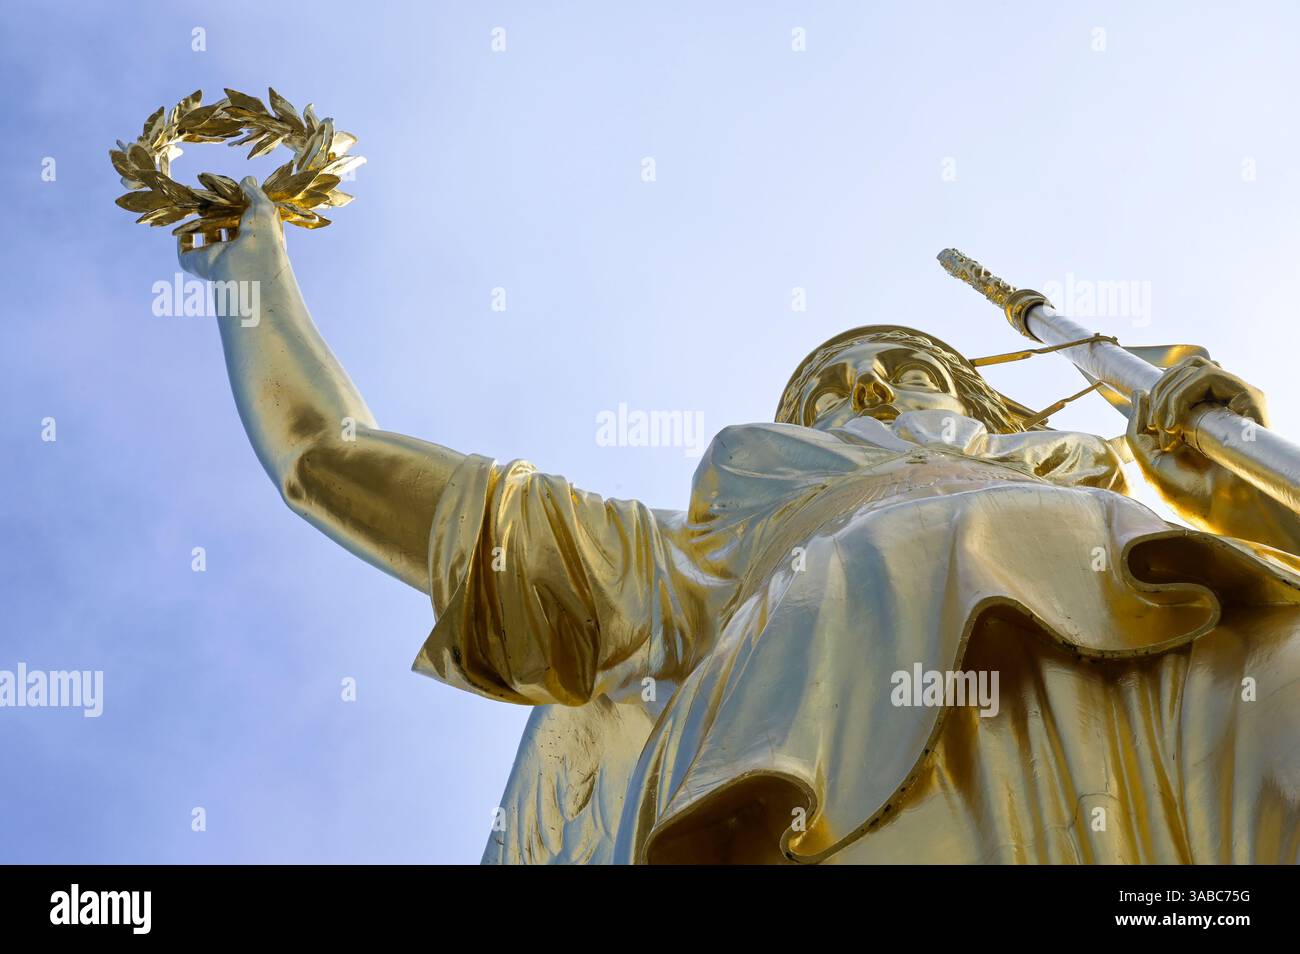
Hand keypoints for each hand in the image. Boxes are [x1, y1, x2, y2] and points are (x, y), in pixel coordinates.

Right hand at [177, 176, 286, 281]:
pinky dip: (183, 236)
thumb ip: (255, 193)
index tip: (229, 192)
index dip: (236, 205)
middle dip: (216, 210)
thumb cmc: (262, 237)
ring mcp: (217, 257)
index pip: (244, 220)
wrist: (248, 265)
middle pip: (224, 226)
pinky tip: (185, 221)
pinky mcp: (197, 263)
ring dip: (200, 219)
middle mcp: (236, 250)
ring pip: (206, 235)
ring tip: (199, 204)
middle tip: (210, 197)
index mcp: (255, 239)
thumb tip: (248, 179)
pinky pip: (186, 250)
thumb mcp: (264, 209)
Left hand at [1127, 356, 1267, 517]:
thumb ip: (1138, 427)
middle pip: (1182, 369)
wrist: (1220, 511)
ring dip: (1169, 395)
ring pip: (1195, 367)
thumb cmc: (1190, 493)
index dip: (1156, 393)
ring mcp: (1232, 400)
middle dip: (1159, 394)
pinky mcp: (1247, 399)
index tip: (1150, 426)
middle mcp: (1217, 404)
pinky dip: (1184, 393)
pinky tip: (1179, 425)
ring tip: (1168, 429)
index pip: (1175, 380)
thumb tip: (1139, 393)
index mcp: (1197, 416)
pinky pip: (1210, 375)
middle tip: (1157, 429)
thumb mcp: (1150, 458)